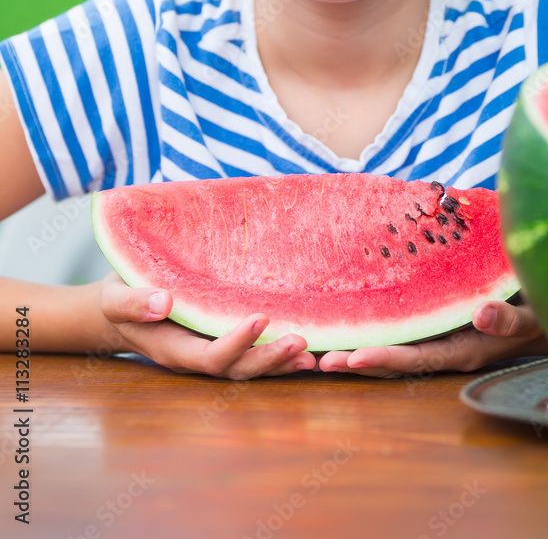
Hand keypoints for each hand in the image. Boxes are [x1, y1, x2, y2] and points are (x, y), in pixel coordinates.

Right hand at [97, 273, 317, 378]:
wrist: (120, 306)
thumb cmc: (119, 297)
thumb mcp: (116, 297)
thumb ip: (134, 302)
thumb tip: (163, 303)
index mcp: (172, 350)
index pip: (210, 356)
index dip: (236, 343)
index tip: (260, 318)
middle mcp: (196, 358)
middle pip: (237, 370)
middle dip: (269, 359)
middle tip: (301, 342)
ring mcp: (210, 353)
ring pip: (249, 368)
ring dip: (279, 363)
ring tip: (311, 354)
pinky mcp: (221, 342)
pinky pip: (251, 356)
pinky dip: (277, 356)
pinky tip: (305, 350)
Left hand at [316, 299, 547, 377]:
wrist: (545, 304)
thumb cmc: (539, 308)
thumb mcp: (531, 315)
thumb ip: (509, 319)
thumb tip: (483, 315)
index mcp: (465, 350)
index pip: (418, 358)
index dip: (385, 359)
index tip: (352, 359)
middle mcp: (445, 347)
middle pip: (396, 358)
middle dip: (357, 359)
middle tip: (317, 361)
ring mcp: (439, 336)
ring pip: (394, 345)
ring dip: (358, 346)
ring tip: (319, 348)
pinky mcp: (435, 321)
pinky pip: (402, 327)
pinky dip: (375, 327)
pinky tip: (349, 320)